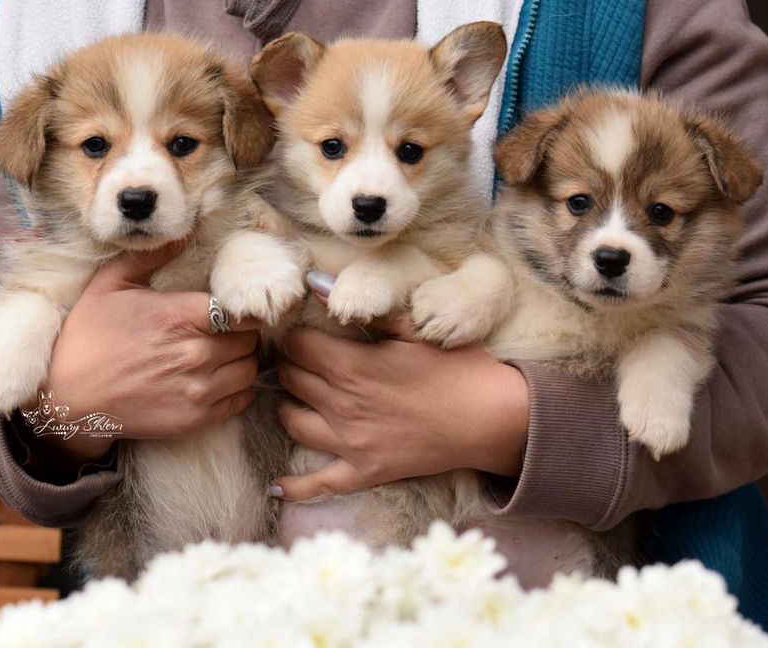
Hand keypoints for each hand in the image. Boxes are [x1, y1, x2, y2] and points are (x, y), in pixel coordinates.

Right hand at [23, 244, 259, 466]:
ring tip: (223, 353)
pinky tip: (219, 378)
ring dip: (241, 359)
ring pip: (249, 368)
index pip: (241, 311)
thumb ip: (153, 255)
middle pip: (249, 339)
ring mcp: (197, 389)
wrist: (65, 399)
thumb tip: (187, 229)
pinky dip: (238, 388)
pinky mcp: (195, 419)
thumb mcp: (111, 283)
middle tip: (225, 330)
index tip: (235, 308)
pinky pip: (241, 399)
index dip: (243, 308)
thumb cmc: (87, 336)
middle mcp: (194, 354)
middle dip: (241, 332)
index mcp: (179, 317)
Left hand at [274, 308, 528, 501]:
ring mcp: (351, 443)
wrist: (490, 418)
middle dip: (292, 364)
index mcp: (352, 366)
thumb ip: (364, 308)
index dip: (294, 335)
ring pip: (293, 422)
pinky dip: (293, 485)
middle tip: (300, 357)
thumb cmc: (456, 366)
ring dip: (289, 405)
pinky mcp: (365, 471)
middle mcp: (342, 405)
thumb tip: (315, 283)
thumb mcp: (413, 327)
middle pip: (293, 379)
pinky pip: (318, 483)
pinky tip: (277, 485)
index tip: (300, 330)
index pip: (298, 346)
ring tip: (298, 394)